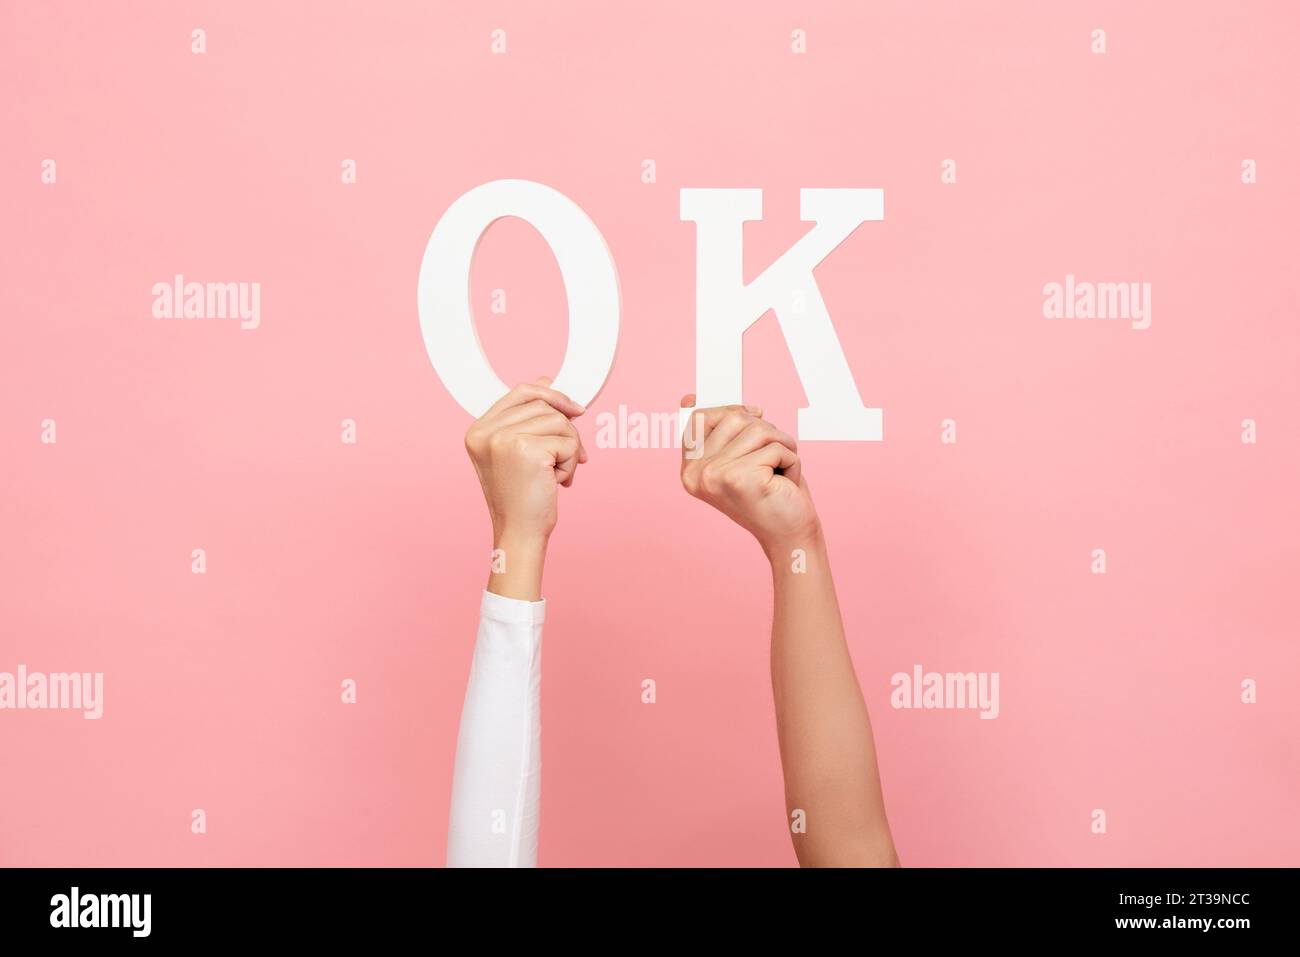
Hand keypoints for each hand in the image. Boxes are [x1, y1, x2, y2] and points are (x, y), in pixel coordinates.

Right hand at [465, 378, 587, 597]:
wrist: (519, 533)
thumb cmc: (521, 498)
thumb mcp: (517, 453)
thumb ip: (528, 420)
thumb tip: (548, 383)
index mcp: (477, 431)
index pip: (520, 392)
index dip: (550, 395)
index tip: (572, 407)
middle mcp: (485, 432)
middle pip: (544, 405)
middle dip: (565, 430)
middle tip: (571, 457)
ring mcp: (504, 439)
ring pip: (560, 421)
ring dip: (568, 450)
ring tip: (556, 476)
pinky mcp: (527, 450)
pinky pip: (568, 441)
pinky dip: (570, 464)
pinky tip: (557, 483)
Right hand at [678, 394, 820, 556]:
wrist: (789, 537)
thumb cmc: (770, 495)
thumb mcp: (739, 459)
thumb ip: (721, 432)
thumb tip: (691, 398)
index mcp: (691, 470)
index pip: (698, 418)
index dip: (728, 410)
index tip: (754, 413)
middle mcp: (696, 474)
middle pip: (733, 417)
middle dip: (765, 430)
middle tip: (774, 457)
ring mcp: (715, 476)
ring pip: (759, 429)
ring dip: (782, 446)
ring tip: (780, 471)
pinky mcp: (741, 479)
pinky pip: (777, 447)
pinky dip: (792, 461)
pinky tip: (785, 484)